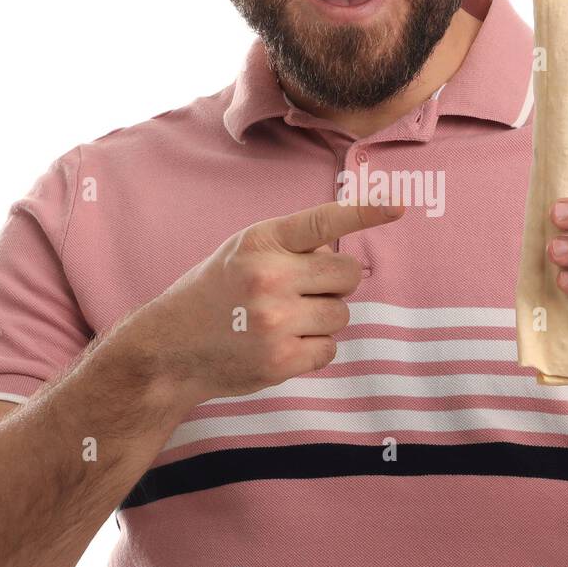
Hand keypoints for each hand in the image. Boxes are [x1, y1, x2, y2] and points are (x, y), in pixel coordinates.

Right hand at [129, 199, 404, 401]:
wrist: (168, 349)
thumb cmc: (214, 294)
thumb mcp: (243, 253)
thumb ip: (292, 247)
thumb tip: (345, 258)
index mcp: (260, 241)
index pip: (324, 221)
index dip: (365, 212)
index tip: (399, 206)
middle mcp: (268, 277)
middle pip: (347, 276)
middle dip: (334, 285)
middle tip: (300, 293)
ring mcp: (275, 321)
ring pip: (341, 315)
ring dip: (322, 320)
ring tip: (281, 322)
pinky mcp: (280, 360)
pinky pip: (329, 350)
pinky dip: (312, 350)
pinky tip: (279, 347)